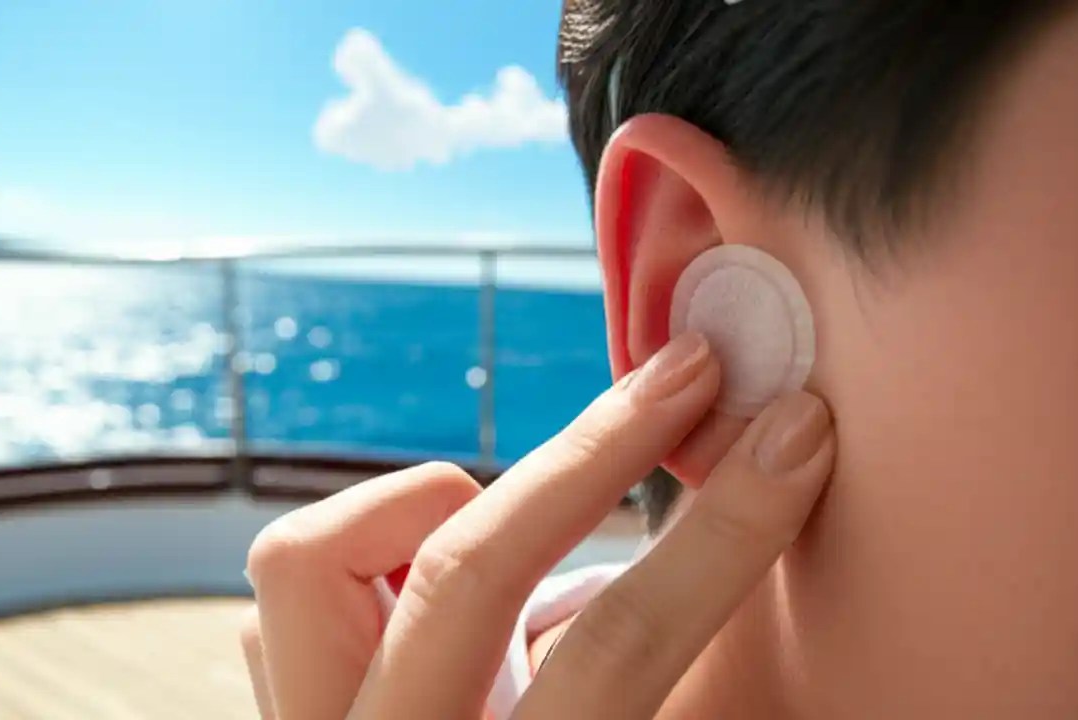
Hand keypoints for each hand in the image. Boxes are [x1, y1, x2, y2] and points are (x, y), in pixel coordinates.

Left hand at [240, 332, 834, 718]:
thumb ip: (657, 686)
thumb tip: (738, 559)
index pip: (614, 655)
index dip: (717, 537)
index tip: (795, 440)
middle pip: (464, 571)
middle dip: (594, 451)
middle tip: (688, 371)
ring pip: (307, 553)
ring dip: (434, 502)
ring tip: (524, 510)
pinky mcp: (282, 713)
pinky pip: (293, 590)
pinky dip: (378, 547)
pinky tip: (440, 577)